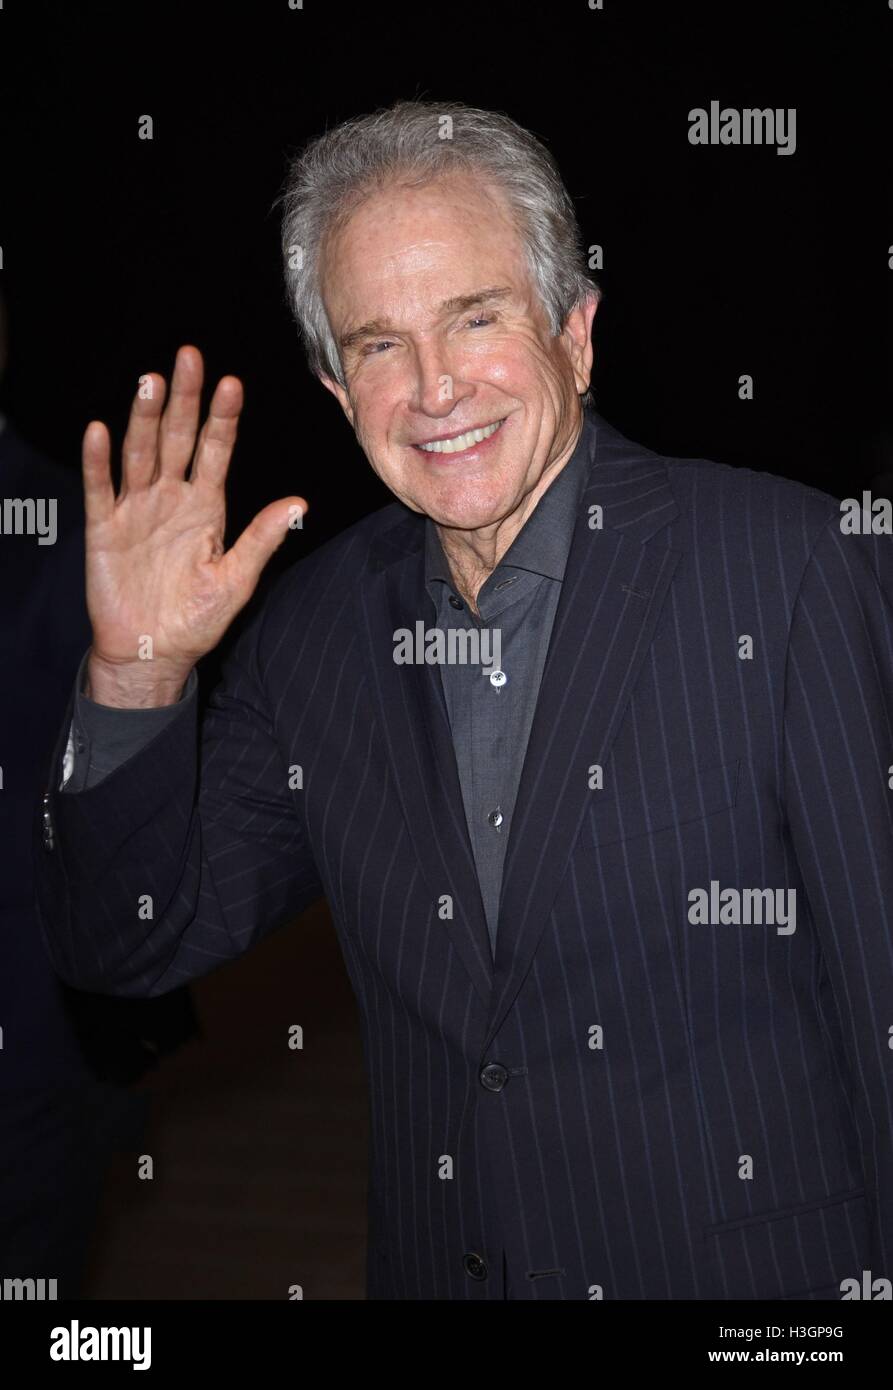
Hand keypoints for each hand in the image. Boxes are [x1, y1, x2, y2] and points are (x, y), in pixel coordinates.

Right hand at [82, 345, 306, 705]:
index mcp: (206, 506)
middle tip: (189, 357)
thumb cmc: (197, 618)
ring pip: (140, 453)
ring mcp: (137, 509)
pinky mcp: (105, 528)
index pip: (216, 451)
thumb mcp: (237, 579)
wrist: (153, 651)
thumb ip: (262, 538)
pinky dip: (99, 461)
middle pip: (177, 438)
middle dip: (184, 398)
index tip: (231, 385)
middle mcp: (171, 498)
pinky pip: (101, 489)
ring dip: (144, 418)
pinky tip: (100, 432)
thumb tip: (299, 503)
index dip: (223, 418)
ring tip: (150, 383)